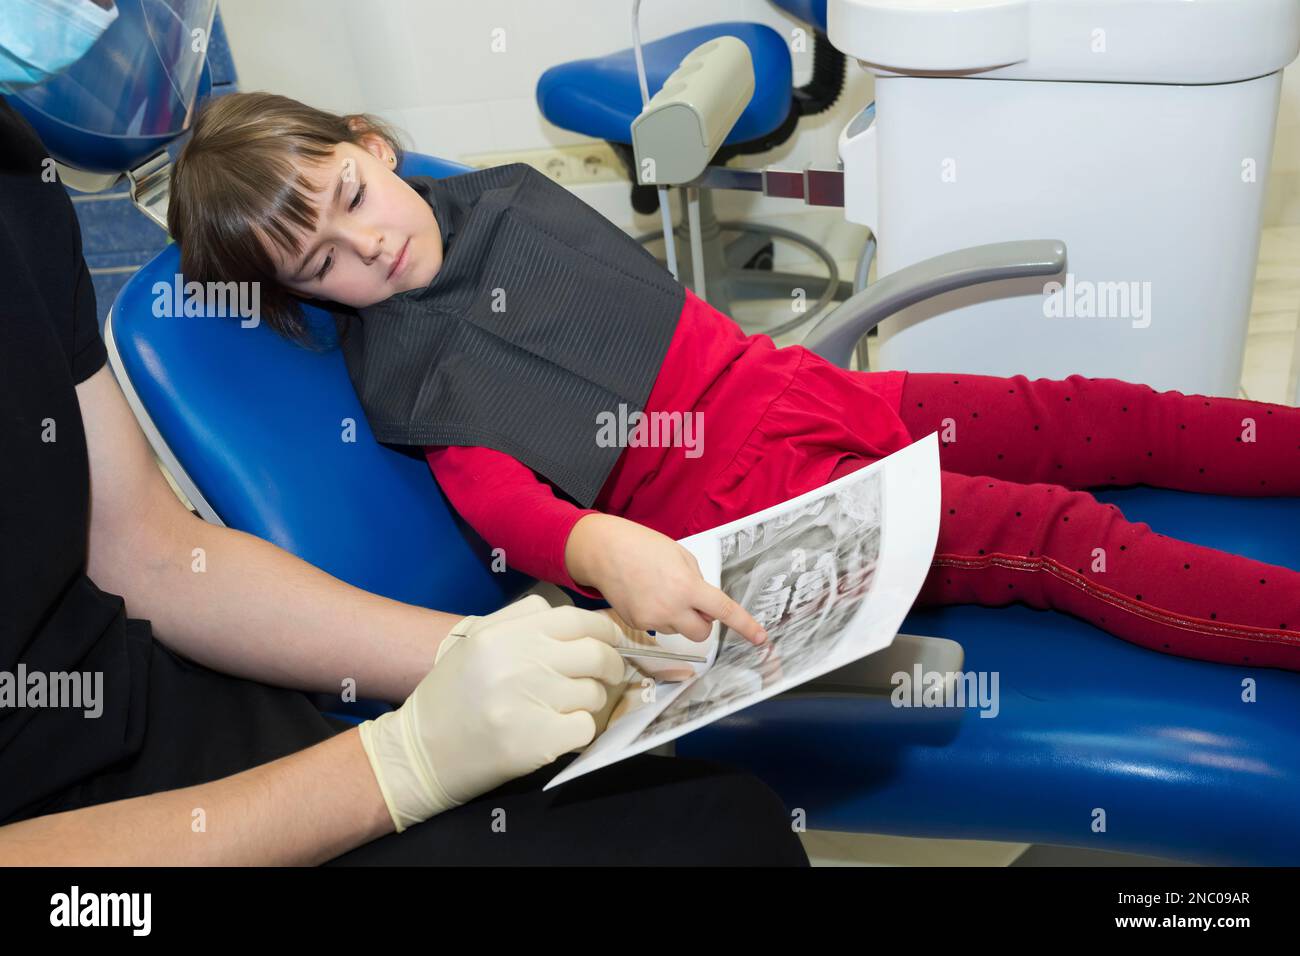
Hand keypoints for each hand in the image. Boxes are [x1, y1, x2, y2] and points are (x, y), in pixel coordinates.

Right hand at [358, 594, 625, 831]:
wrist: (421, 751)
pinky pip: (585, 728)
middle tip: (606, 676)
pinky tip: (558, 731)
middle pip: (594, 654)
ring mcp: (528, 702)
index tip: (610, 641)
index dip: (603, 629)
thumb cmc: (453, 694)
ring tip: (567, 707)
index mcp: (503, 634)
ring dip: (590, 701)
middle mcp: (518, 662)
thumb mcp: (476, 641)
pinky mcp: (537, 741)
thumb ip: (521, 620)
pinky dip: (579, 730)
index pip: (576, 619)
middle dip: (610, 665)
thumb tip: (578, 619)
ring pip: (593, 693)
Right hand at [565, 513, 767, 644]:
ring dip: (679, 616)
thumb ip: (697, 581)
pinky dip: (659, 615)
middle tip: (692, 601)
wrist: (604, 551)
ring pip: (679, 629)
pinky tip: (645, 595)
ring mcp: (653, 620)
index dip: (745, 626)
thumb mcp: (681, 556)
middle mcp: (672, 608)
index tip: (760, 638)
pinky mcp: (637, 625)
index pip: (723, 611)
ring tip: (659, 589)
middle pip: (702, 633)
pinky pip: (659, 627)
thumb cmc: (643, 547)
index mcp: (688, 587)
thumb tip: (703, 605)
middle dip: (703, 621)